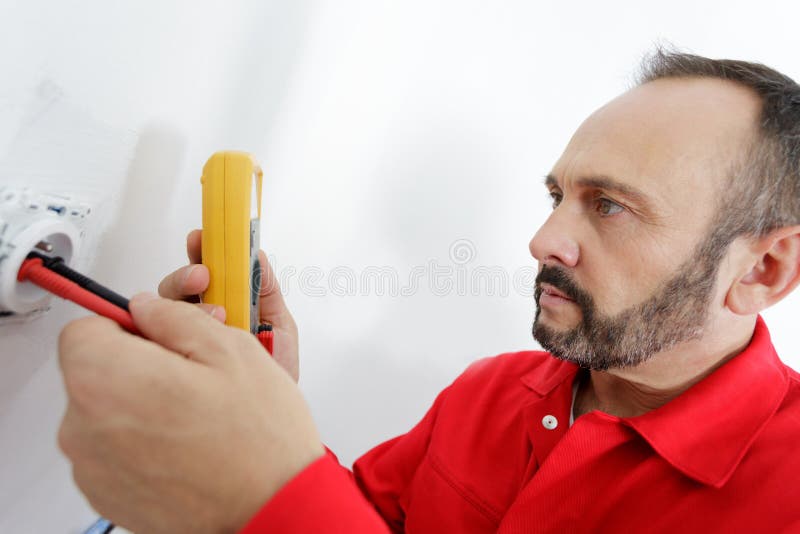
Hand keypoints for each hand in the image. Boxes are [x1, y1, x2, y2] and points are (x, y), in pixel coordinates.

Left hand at [57, 294, 324, 533]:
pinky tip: (187, 444)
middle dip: (136, 362)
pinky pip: (115, 449)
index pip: (85, 325)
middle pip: (94, 370)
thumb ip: (175, 315)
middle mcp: (83, 426)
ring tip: (195, 415)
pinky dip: (143, 441)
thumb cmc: (258, 440)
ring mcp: (92, 467)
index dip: (126, 322)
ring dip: (140, 403)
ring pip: (105, 410)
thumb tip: (148, 308)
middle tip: (190, 373)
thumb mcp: (230, 348)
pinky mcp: (106, 494)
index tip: (155, 332)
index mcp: (106, 378)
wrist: (271, 510)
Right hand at [158, 229, 299, 381]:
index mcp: (225, 305)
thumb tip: (258, 254)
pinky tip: (188, 336)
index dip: (200, 252)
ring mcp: (182, 339)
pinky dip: (167, 332)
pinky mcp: (169, 360)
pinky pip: (156, 339)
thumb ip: (267, 292)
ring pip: (164, 310)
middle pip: (178, 288)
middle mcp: (200, 319)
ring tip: (215, 315)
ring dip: (184, 305)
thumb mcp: (280, 328)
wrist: (267, 420)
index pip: (206, 271)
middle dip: (188, 277)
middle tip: (202, 277)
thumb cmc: (274, 374)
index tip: (201, 239)